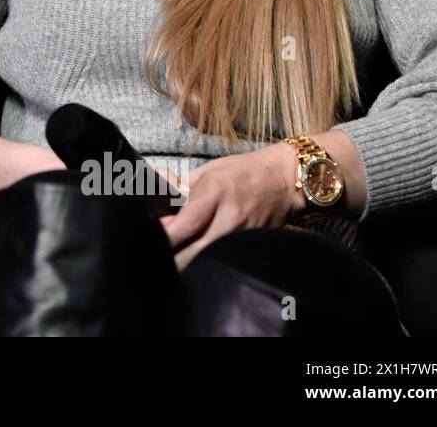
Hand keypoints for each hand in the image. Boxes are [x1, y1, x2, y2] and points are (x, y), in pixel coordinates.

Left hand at [160, 143, 299, 269]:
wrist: (286, 181)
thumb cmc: (243, 172)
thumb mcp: (208, 172)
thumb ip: (181, 189)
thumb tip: (156, 199)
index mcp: (215, 193)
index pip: (184, 225)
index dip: (164, 236)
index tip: (150, 236)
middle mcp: (229, 218)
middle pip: (191, 252)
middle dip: (170, 255)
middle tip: (157, 249)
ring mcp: (241, 236)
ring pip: (204, 263)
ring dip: (185, 262)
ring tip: (174, 254)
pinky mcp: (249, 248)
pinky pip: (220, 262)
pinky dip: (204, 264)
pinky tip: (195, 257)